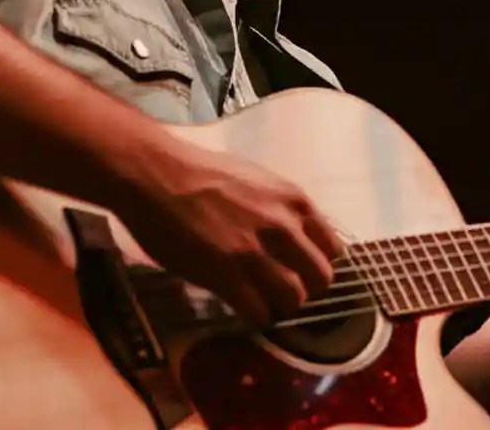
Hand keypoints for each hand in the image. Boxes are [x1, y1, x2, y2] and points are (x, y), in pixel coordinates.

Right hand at [117, 140, 344, 327]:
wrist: (156, 175)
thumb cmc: (200, 172)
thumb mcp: (257, 180)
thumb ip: (281, 208)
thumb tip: (295, 233)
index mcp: (294, 201)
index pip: (332, 249)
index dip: (317, 263)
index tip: (301, 269)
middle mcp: (283, 227)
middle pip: (320, 279)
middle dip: (305, 289)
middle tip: (282, 290)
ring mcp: (255, 254)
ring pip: (293, 300)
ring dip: (280, 306)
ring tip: (262, 302)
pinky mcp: (227, 276)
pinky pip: (259, 313)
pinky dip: (254, 317)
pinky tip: (241, 307)